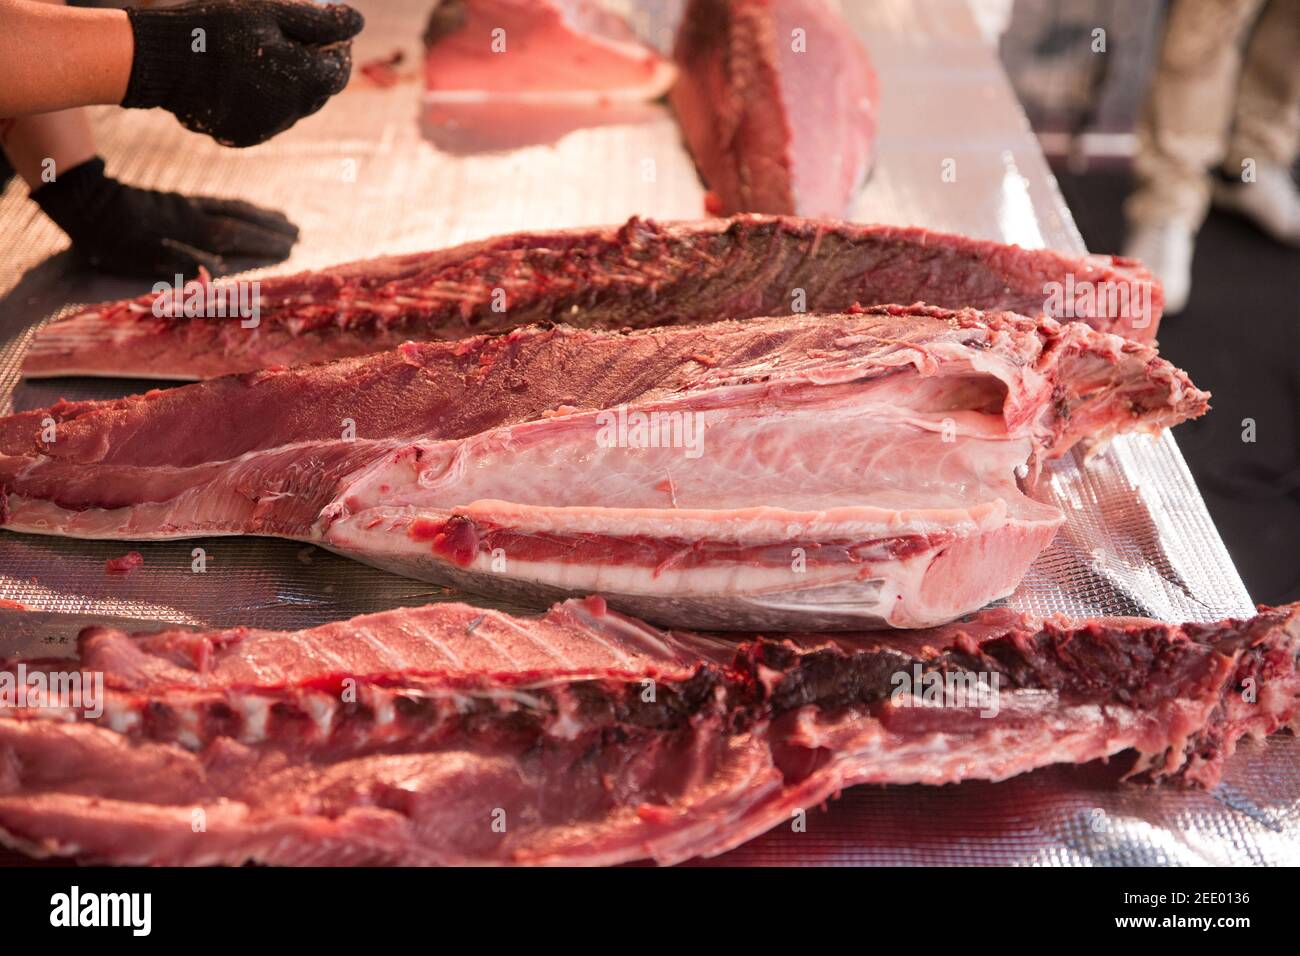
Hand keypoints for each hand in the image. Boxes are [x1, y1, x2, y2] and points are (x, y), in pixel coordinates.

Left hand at [33, 157, 298, 276]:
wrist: (86, 201)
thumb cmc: (109, 238)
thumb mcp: (136, 256)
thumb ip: (177, 262)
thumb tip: (216, 271)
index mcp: (187, 230)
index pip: (234, 236)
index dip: (262, 242)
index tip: (289, 248)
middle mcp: (195, 214)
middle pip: (240, 218)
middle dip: (271, 227)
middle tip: (298, 234)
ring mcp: (189, 204)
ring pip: (233, 207)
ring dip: (262, 215)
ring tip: (285, 221)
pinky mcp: (181, 200)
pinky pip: (221, 202)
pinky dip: (242, 207)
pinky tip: (249, 211)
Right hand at [122, 0, 363, 147]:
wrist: (160, 59)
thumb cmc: (217, 27)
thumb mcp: (270, 11)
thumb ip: (319, 20)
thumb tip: (359, 22)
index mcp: (302, 80)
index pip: (339, 72)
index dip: (339, 51)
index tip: (328, 33)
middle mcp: (290, 112)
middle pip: (318, 92)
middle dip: (315, 68)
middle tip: (298, 42)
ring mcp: (266, 129)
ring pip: (294, 108)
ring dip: (290, 86)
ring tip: (265, 58)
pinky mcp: (244, 137)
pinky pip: (266, 119)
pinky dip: (264, 101)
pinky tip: (243, 79)